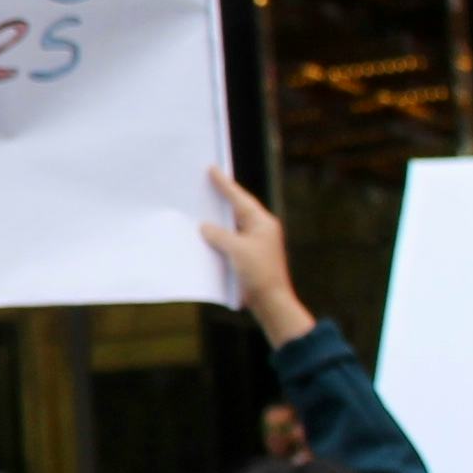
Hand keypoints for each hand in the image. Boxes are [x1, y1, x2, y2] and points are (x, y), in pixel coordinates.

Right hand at [198, 170, 315, 344]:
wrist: (272, 303)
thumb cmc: (259, 274)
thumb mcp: (236, 250)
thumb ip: (219, 235)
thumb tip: (205, 227)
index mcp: (262, 223)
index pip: (240, 198)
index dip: (225, 184)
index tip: (213, 169)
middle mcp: (261, 230)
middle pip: (237, 210)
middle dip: (221, 199)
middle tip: (205, 183)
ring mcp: (256, 244)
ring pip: (233, 226)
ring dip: (218, 220)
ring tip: (201, 208)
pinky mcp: (250, 257)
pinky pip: (231, 241)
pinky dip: (219, 237)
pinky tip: (206, 236)